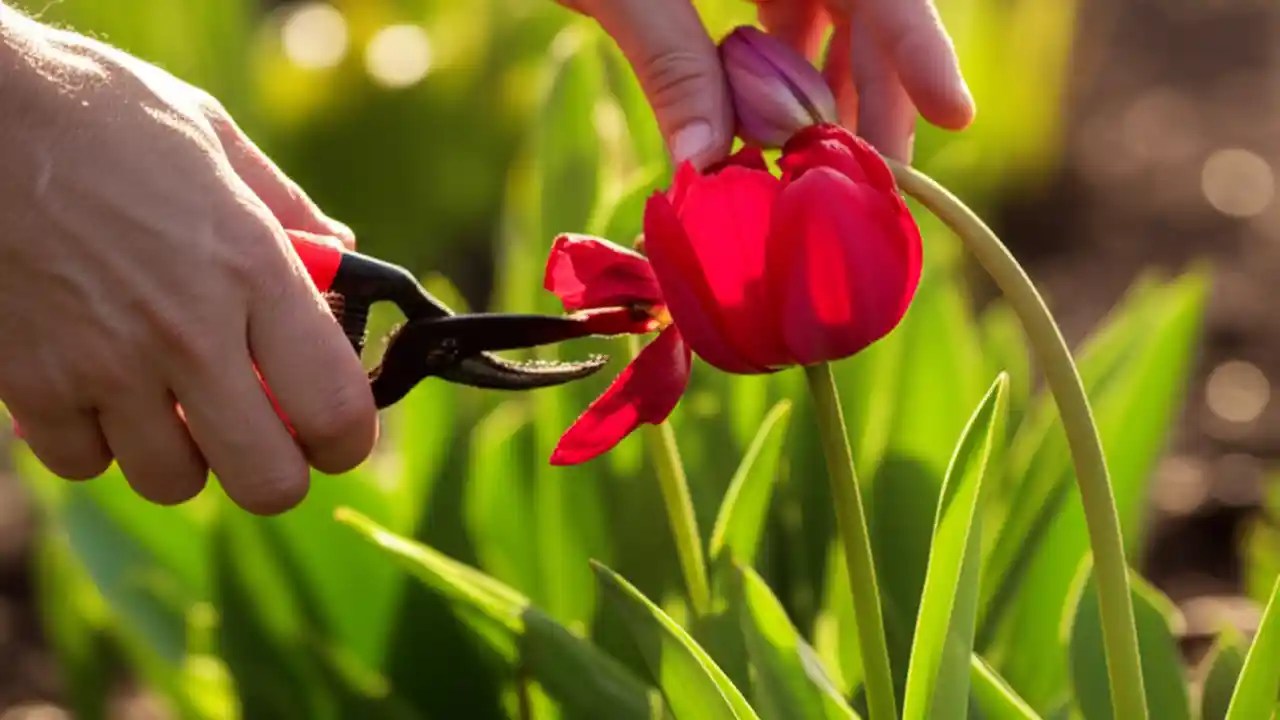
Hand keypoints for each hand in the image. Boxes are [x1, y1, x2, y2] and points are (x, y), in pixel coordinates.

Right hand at [0, 10, 376, 513]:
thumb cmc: (96, 113)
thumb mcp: (211, 138)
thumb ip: (285, 207)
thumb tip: (341, 250)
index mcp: (253, 269)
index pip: (335, 408)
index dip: (349, 439)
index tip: (339, 432)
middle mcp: (189, 333)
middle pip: (267, 482)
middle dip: (276, 471)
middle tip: (265, 435)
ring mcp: (106, 366)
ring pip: (173, 482)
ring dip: (184, 455)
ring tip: (175, 401)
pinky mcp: (31, 383)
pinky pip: (85, 462)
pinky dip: (98, 441)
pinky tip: (100, 388)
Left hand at [563, 0, 972, 164]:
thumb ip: (671, 67)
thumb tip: (704, 175)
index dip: (921, 45)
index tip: (954, 114)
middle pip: (867, 3)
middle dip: (874, 91)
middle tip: (877, 181)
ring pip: (831, 9)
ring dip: (827, 87)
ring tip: (819, 168)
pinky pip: (788, 3)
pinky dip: (782, 64)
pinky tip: (767, 125)